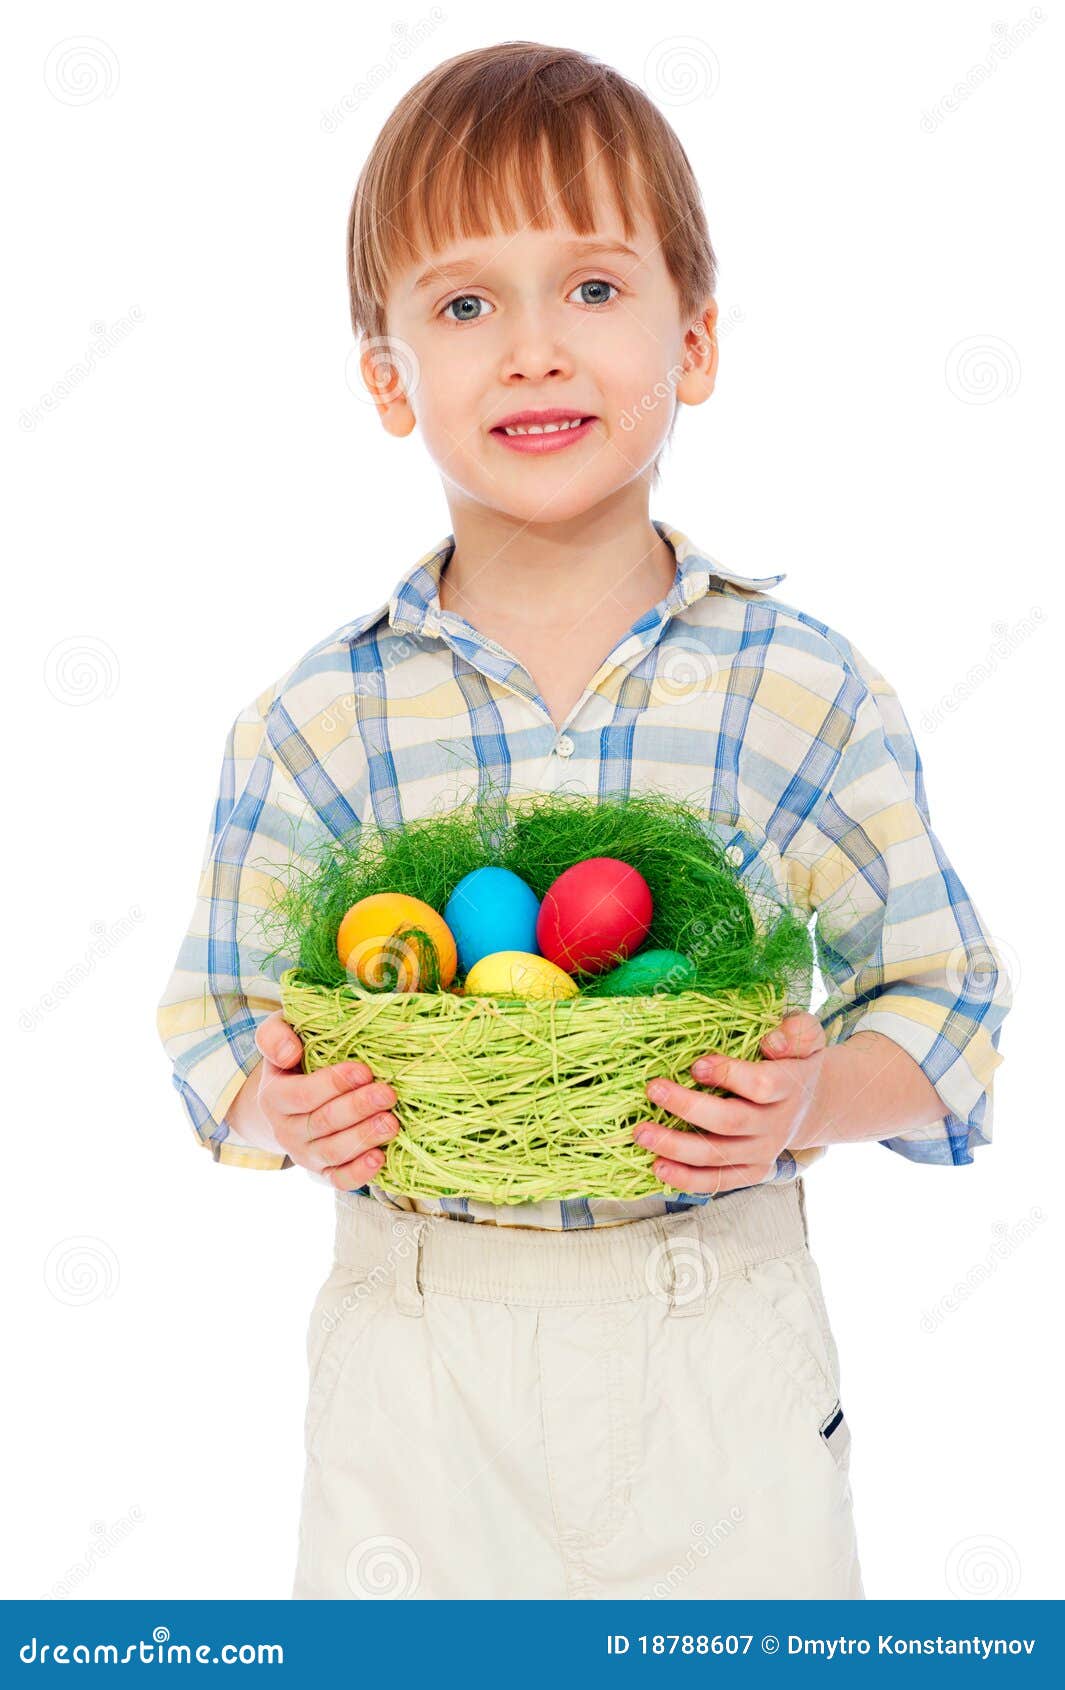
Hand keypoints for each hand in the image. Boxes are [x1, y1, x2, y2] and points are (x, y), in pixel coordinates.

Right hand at [254, 1011, 398, 1189]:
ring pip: (332, 1152)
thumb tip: (290, 1053)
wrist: (291, 1094)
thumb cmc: (296, 1054)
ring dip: (363, 1138)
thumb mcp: (279, 1034)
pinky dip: (358, 1173)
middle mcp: (285, 1129)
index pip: (302, 1094)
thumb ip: (276, 1036)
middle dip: (357, 1108)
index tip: (364, 1071)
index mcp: (274, 1097)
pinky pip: (338, 1179)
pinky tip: (380, 1158)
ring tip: (391, 1123)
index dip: (333, 1084)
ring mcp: (304, 1154)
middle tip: (388, 1094)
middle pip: (322, 1123)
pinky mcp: (322, 1171)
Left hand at [631, 1011, 827, 1194]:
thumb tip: (771, 1042)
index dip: (728, 1075)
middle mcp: (776, 1123)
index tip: (695, 1065)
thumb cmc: (796, 1060)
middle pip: (730, 1122)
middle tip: (652, 1089)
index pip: (761, 1085)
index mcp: (789, 1086)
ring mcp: (764, 1152)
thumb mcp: (808, 1037)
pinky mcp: (753, 1170)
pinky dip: (688, 1180)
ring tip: (642, 1134)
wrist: (814, 1103)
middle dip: (688, 1107)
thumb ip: (797, 1033)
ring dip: (677, 1148)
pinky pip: (719, 1181)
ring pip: (718, 1156)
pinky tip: (659, 1168)